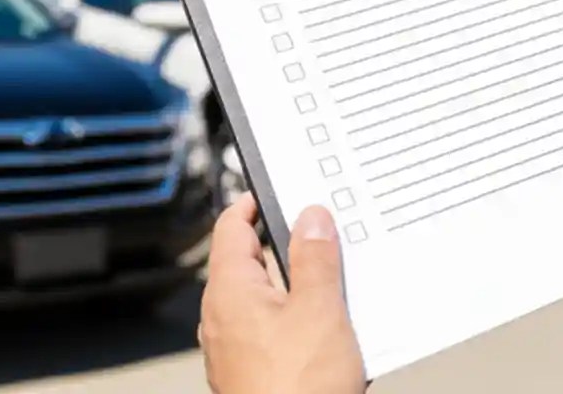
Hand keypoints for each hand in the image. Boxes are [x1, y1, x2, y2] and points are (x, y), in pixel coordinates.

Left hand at [200, 195, 366, 393]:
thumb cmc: (298, 393)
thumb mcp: (320, 311)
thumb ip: (316, 259)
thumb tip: (311, 218)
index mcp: (230, 292)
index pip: (231, 228)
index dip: (253, 203)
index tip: (278, 190)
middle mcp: (223, 318)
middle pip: (252, 262)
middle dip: (289, 246)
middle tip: (325, 232)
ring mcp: (236, 348)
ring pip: (268, 299)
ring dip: (299, 286)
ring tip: (339, 281)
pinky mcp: (254, 372)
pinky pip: (275, 330)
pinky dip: (299, 319)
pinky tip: (333, 328)